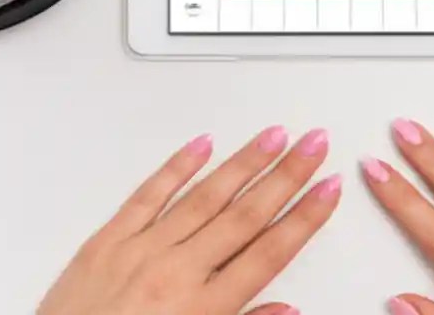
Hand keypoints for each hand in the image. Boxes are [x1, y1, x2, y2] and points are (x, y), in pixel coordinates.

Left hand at [38, 126, 338, 314]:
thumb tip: (286, 311)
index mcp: (203, 310)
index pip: (269, 254)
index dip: (305, 218)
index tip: (328, 191)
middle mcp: (175, 274)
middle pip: (246, 216)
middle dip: (287, 176)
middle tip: (314, 145)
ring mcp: (140, 252)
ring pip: (205, 196)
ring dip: (245, 162)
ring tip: (274, 137)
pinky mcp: (105, 241)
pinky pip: (147, 195)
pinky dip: (177, 167)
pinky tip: (203, 145)